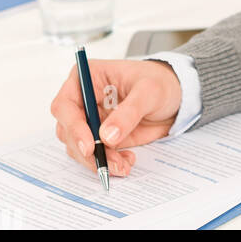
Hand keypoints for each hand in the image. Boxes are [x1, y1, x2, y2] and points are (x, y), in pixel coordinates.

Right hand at [50, 58, 182, 178]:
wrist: (176, 98)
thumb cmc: (160, 82)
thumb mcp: (149, 91)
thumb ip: (129, 112)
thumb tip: (106, 136)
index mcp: (88, 77)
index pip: (65, 104)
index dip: (73, 127)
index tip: (89, 146)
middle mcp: (83, 99)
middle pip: (68, 131)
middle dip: (87, 151)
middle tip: (108, 163)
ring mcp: (89, 120)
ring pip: (78, 148)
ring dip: (98, 161)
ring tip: (123, 164)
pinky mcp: (99, 138)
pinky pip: (94, 156)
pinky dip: (107, 164)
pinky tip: (126, 162)